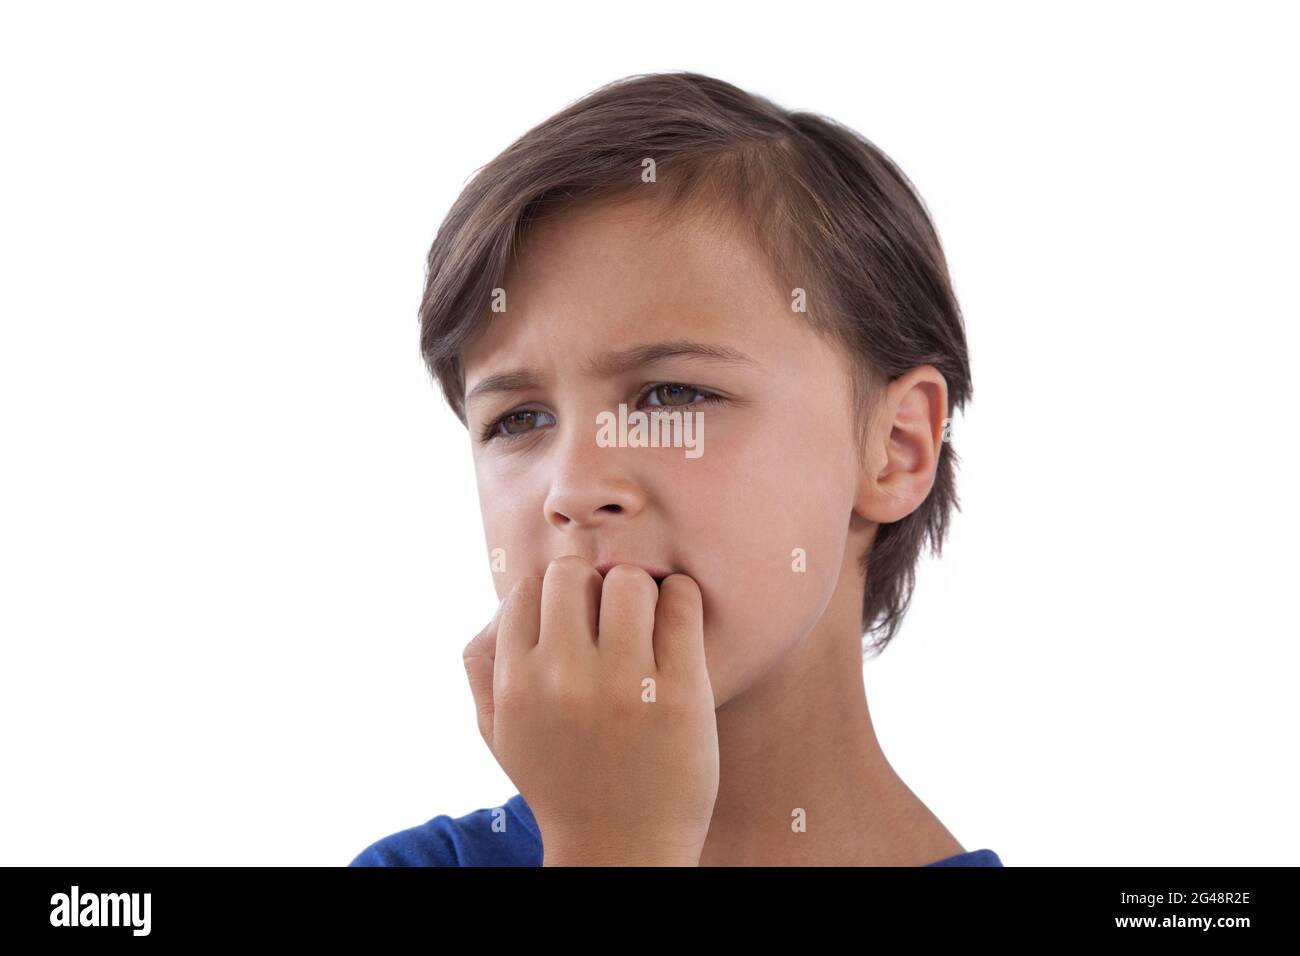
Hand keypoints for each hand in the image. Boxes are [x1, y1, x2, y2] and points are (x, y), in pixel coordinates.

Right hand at [462, 555, 718, 865]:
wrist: (624, 849)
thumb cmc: (562, 781)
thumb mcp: (500, 732)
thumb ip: (483, 665)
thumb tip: (502, 601)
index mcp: (517, 684)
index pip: (528, 588)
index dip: (553, 596)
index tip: (575, 618)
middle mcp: (565, 679)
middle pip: (573, 574)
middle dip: (591, 586)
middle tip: (610, 615)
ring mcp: (626, 684)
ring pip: (627, 581)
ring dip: (638, 590)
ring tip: (646, 618)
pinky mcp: (681, 691)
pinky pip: (680, 601)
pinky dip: (680, 598)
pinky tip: (677, 619)